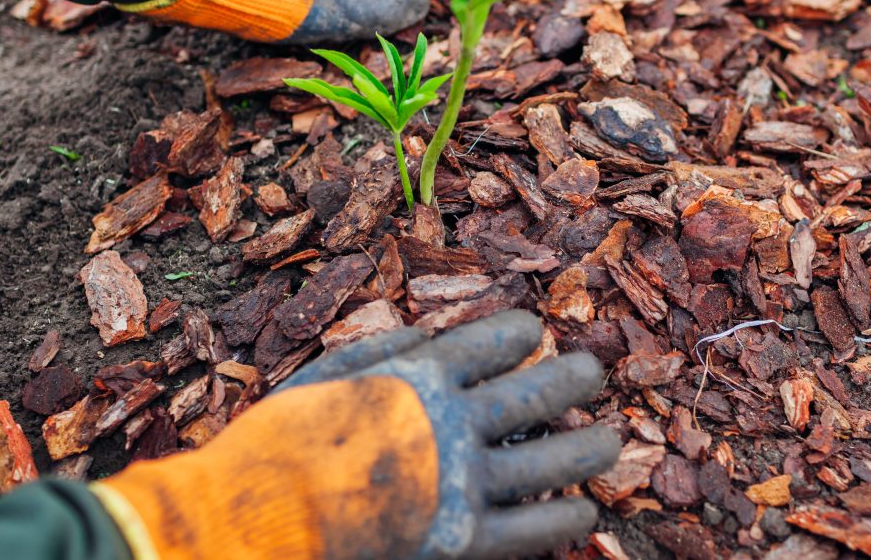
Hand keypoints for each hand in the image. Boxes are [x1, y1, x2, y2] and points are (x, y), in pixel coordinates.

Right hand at [92, 310, 619, 558]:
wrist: (261, 520)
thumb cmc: (283, 442)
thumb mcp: (329, 374)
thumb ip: (387, 351)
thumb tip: (436, 334)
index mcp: (424, 376)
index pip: (498, 341)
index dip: (522, 333)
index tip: (533, 333)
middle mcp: (457, 424)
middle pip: (541, 393)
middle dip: (576, 378)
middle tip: (593, 373)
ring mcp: (466, 484)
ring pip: (557, 460)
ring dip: (592, 446)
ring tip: (609, 439)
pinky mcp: (465, 541)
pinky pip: (537, 529)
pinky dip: (567, 516)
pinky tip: (582, 510)